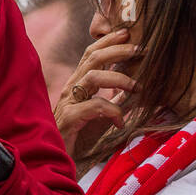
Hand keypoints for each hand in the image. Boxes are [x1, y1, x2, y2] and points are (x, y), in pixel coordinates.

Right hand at [53, 28, 140, 159]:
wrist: (56, 162)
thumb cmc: (78, 139)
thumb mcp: (100, 117)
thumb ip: (113, 103)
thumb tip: (133, 95)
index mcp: (78, 85)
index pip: (91, 55)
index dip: (108, 41)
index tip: (127, 32)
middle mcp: (71, 89)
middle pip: (92, 58)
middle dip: (117, 49)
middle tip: (139, 48)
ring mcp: (68, 103)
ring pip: (92, 77)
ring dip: (118, 78)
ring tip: (137, 86)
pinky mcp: (69, 119)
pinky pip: (93, 107)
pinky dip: (112, 111)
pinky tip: (121, 122)